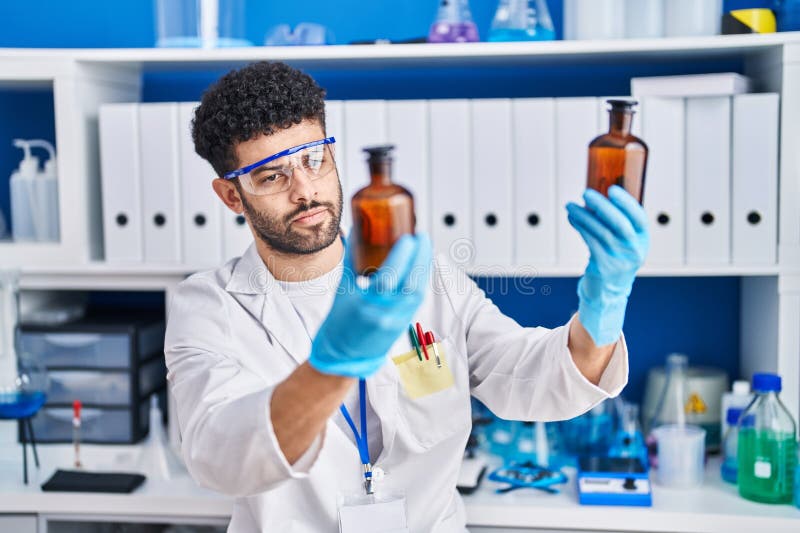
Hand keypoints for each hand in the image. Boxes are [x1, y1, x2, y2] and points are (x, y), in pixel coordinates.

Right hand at [308, 233, 431, 377]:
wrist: (344, 353)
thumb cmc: (341, 320)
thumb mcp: (343, 289)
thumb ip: (353, 259)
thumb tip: (357, 230)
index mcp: (363, 305)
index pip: (387, 279)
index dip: (401, 258)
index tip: (407, 238)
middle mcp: (383, 315)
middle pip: (410, 285)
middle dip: (420, 258)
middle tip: (421, 237)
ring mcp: (397, 321)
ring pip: (418, 292)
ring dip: (424, 266)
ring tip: (424, 246)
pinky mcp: (405, 323)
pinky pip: (418, 298)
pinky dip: (422, 278)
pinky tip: (422, 264)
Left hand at [566, 185, 648, 345]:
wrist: (608, 292)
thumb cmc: (615, 260)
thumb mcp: (624, 242)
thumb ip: (617, 222)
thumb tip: (596, 197)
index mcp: (643, 240)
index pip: (638, 217)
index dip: (626, 202)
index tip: (612, 189)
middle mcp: (634, 250)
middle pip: (619, 223)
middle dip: (601, 205)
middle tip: (586, 193)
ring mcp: (619, 259)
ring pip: (599, 231)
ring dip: (583, 216)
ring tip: (570, 206)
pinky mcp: (602, 267)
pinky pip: (589, 241)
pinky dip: (579, 227)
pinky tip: (572, 218)